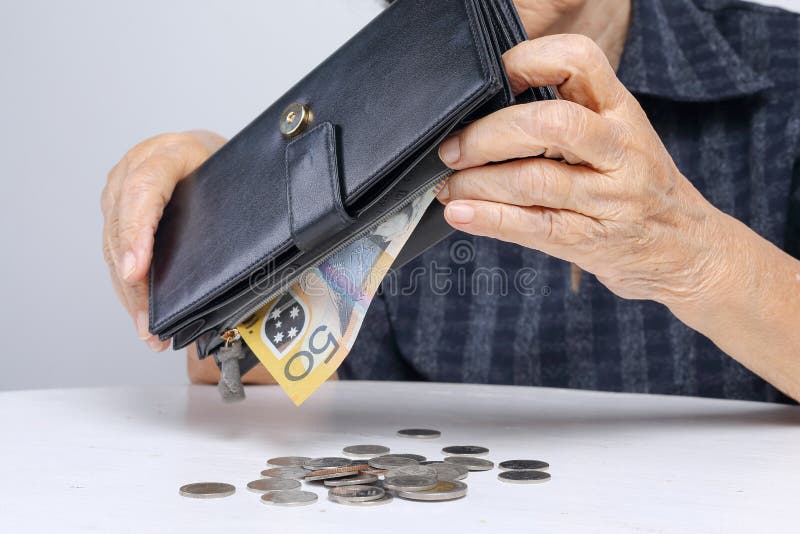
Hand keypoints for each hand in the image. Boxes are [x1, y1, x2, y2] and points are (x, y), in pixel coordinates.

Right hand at [101, 130, 225, 349]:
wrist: (210, 149)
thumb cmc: (226, 164)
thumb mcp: (237, 175)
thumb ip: (236, 207)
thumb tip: (252, 262)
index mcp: (169, 152)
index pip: (144, 189)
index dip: (137, 231)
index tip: (136, 271)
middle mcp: (135, 166)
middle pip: (123, 226)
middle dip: (134, 282)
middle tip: (149, 323)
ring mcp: (120, 187)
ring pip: (113, 245)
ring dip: (129, 293)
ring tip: (148, 331)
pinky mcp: (116, 209)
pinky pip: (115, 251)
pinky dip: (128, 288)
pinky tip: (142, 317)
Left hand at [437, 34, 730, 313]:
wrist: (691, 252)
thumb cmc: (640, 191)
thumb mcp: (620, 140)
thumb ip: (569, 121)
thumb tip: (484, 115)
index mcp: (622, 112)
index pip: (578, 61)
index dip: (526, 61)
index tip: (487, 82)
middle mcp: (621, 149)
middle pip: (548, 123)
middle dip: (487, 135)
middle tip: (452, 149)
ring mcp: (611, 198)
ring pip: (534, 180)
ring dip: (477, 184)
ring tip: (447, 187)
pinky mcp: (596, 241)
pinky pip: (537, 227)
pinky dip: (490, 219)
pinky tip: (460, 214)